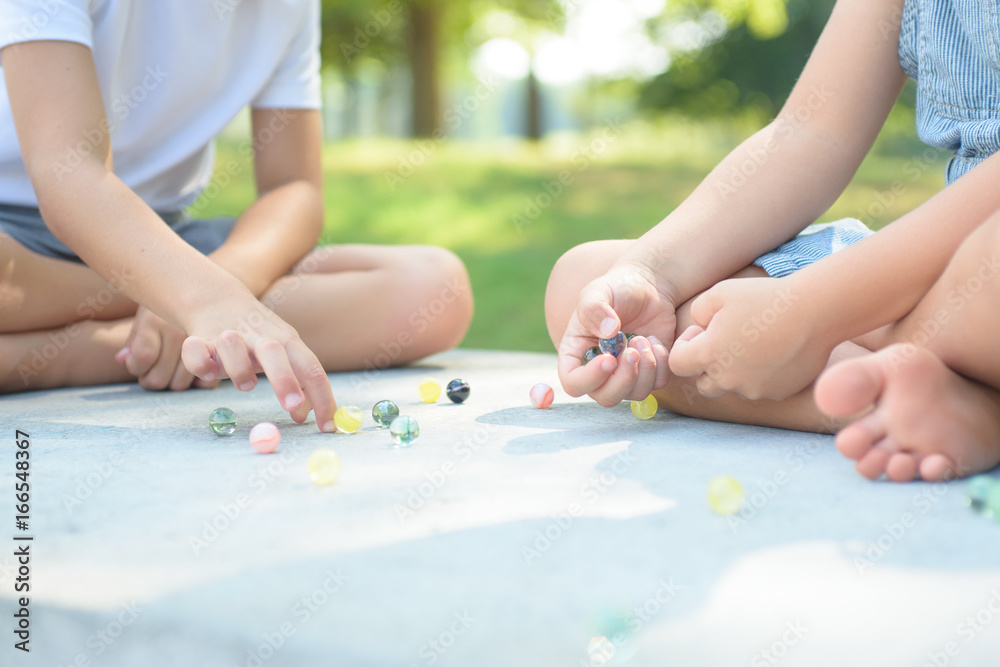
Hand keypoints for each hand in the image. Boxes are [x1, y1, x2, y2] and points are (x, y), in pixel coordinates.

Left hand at [116, 306, 218, 390]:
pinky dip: (197, 382)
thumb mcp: (148, 315)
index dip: (136, 367)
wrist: (211, 292)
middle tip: (152, 371)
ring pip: (179, 385)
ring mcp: (202, 345)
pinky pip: (206, 384)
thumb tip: (122, 359)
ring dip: (171, 382)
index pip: (143, 357)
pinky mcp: (221, 356)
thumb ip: (134, 339)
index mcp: (157, 320)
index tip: (137, 363)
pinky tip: (194, 371)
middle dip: (150, 379)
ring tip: (171, 370)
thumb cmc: (173, 305)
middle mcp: (179, 333)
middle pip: (158, 379)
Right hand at [181, 299, 336, 430]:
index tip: (328, 427)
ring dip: (239, 370)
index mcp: (288, 341)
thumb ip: (297, 383)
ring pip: (232, 346)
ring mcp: (229, 335)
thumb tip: (303, 416)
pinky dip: (200, 364)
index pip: (312, 368)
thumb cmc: (257, 337)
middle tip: (292, 407)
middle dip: (285, 380)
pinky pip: (196, 351)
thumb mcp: (285, 353)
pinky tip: (208, 373)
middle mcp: (260, 336)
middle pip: (275, 353)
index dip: (322, 398)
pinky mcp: (200, 339)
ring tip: (246, 385)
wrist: (218, 299)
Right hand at [557, 263, 673, 406]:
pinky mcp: (650, 372)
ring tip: (644, 338)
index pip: (573, 383)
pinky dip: (660, 364)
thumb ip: (594, 309)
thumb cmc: (616, 287)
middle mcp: (599, 370)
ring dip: (644, 368)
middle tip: (633, 350)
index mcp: (577, 354)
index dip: (589, 379)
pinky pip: (657, 384)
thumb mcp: (598, 291)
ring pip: (634, 394)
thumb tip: (608, 332)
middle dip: (623, 378)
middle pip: (605, 397)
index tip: (609, 358)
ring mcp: (625, 374)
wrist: (648, 286)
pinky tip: (655, 341)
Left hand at [669, 276, 828, 400]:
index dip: (685, 346)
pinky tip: (777, 350)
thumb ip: (697, 311)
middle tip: (727, 342)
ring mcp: (755, 389)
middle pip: (704, 384)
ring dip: (738, 371)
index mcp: (709, 355)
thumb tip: (698, 328)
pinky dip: (763, 374)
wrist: (815, 311)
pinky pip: (762, 387)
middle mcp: (729, 379)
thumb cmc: (765, 298)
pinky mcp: (779, 393)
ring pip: (735, 386)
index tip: (703, 330)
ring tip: (756, 343)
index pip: (677, 364)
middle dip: (709, 367)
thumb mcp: (720, 293)